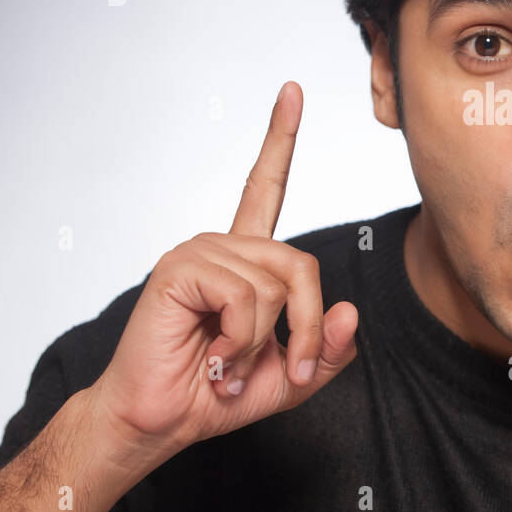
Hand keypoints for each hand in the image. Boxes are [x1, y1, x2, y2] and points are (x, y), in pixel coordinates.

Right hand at [89, 82, 358, 455]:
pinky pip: (244, 295)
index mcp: (244, 258)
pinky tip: (212, 355)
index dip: (280, 139)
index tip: (292, 91)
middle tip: (281, 368)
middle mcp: (221, 245)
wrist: (160, 421)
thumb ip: (328, 348)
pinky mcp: (179, 268)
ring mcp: (198, 251)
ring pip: (276, 285)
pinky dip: (240, 338)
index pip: (266, 187)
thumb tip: (350, 310)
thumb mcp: (292, 377)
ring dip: (266, 340)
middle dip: (306, 327)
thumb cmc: (217, 394)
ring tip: (229, 361)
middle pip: (302, 264)